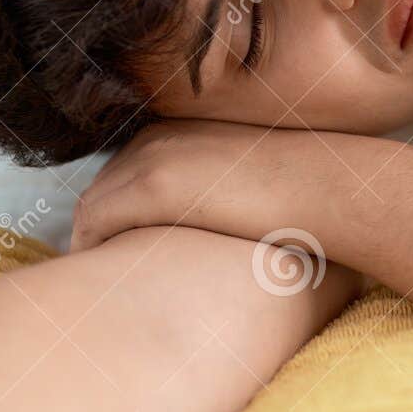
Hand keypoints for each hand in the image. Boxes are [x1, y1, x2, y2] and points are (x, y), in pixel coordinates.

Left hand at [69, 119, 332, 254]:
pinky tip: (98, 276)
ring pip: (91, 204)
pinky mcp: (153, 187)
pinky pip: (94, 219)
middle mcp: (159, 137)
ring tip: (94, 280)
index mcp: (180, 131)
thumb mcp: (254, 179)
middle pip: (102, 187)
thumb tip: (228, 221)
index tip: (118, 246)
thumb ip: (225, 190)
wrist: (325, 185)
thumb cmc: (305, 193)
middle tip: (97, 269)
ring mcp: (153, 159)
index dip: (116, 211)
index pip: (125, 173)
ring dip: (87, 241)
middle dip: (95, 227)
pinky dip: (87, 246)